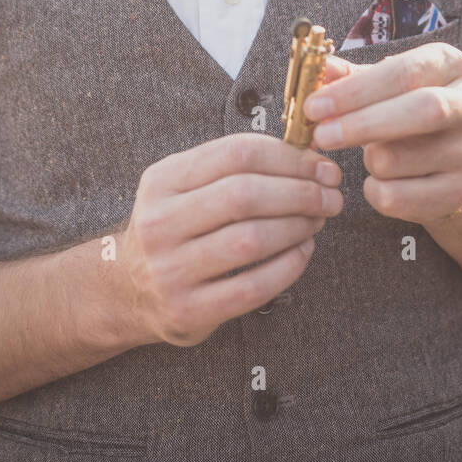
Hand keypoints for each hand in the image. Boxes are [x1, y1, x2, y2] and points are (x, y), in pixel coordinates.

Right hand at [120, 133, 342, 347]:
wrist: (130, 291)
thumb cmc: (177, 229)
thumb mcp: (187, 187)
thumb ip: (237, 167)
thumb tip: (309, 152)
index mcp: (163, 180)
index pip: (236, 154)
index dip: (289, 157)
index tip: (321, 166)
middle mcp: (160, 222)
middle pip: (245, 195)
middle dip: (301, 192)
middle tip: (330, 196)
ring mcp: (170, 269)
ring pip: (250, 240)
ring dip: (298, 227)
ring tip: (318, 221)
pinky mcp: (188, 309)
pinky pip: (252, 287)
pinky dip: (288, 267)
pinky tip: (303, 251)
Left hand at [302, 43, 461, 223]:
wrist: (443, 161)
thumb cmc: (402, 110)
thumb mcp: (379, 84)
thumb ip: (347, 76)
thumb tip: (318, 69)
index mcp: (449, 65)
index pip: (404, 73)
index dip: (355, 90)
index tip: (315, 106)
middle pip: (421, 110)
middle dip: (362, 124)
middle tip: (320, 136)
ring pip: (399, 159)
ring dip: (368, 160)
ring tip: (370, 155)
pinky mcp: (458, 191)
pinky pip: (397, 197)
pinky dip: (374, 191)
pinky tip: (378, 181)